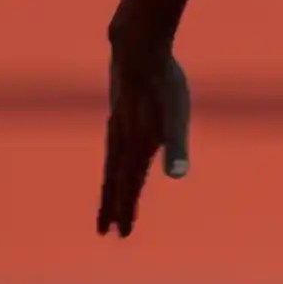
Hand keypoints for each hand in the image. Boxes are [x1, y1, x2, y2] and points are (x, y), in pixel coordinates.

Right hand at [97, 52, 190, 236]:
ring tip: (105, 206)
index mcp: (137, 147)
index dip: (127, 210)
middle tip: (105, 232)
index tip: (122, 233)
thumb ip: (177, 149)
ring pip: (109, 166)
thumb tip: (177, 176)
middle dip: (112, 208)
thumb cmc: (164, 85)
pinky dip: (110, 165)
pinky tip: (114, 162)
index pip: (129, 186)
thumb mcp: (177, 118)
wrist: (138, 50)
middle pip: (114, 182)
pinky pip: (111, 149)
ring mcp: (117, 127)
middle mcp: (122, 141)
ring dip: (108, 189)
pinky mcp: (118, 115)